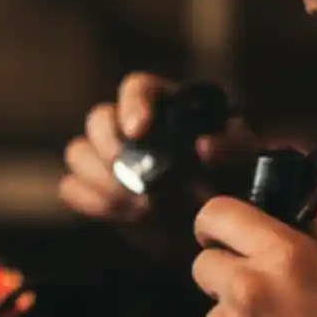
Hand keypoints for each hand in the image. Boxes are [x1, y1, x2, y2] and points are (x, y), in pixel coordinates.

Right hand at [58, 72, 257, 257]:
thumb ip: (232, 146)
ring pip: (78, 152)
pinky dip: (90, 200)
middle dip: (110, 149)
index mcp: (164, 105)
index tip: (138, 131)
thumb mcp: (245, 160)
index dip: (132, 105)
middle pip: (98, 119)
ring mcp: (109, 160)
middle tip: (138, 181)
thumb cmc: (234, 182)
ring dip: (101, 179)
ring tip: (139, 206)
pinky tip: (123, 215)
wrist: (218, 229)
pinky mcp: (96, 191)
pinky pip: (71, 187)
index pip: (136, 87)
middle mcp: (129, 127)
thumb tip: (203, 147)